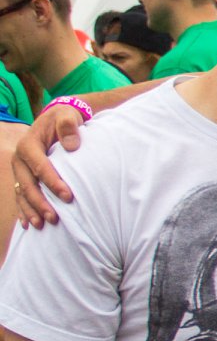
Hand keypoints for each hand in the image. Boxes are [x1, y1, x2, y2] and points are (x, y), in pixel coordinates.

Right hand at [10, 100, 85, 227]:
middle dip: (40, 202)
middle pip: (28, 184)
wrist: (55, 120)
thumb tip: (71, 145)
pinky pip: (21, 195)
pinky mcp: (23, 176)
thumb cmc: (63, 119)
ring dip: (31, 210)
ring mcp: (20, 169)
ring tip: (42, 225)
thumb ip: (68, 126)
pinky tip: (28, 224)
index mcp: (29, 145)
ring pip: (22, 193)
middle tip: (54, 218)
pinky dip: (24, 209)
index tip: (68, 196)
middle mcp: (20, 159)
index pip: (40, 166)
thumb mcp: (67, 115)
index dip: (53, 182)